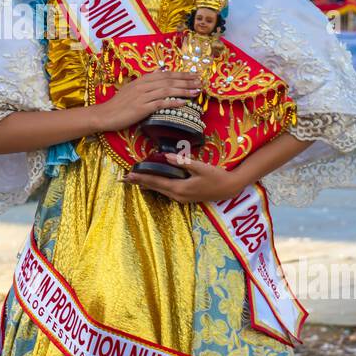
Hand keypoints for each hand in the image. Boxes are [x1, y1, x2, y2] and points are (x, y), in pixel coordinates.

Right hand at [93, 70, 201, 132]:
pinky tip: (183, 103)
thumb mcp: (133, 88)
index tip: (194, 75)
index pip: (166, 74)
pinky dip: (173, 102)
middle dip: (186, 81)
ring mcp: (142, 96)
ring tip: (196, 92)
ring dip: (183, 90)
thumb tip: (160, 72)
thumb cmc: (119, 104)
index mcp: (142, 80)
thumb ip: (147, 81)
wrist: (105, 114)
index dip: (181, 74)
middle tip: (200, 82)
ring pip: (167, 91)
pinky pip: (160, 103)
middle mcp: (143, 85)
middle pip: (169, 81)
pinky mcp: (141, 108)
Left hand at [124, 153, 242, 203]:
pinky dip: (157, 187)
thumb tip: (166, 156)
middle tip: (125, 178)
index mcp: (180, 188)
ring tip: (135, 181)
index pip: (156, 182)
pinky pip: (166, 192)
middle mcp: (178, 196)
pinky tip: (152, 185)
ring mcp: (181, 198)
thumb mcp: (201, 167)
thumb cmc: (216, 176)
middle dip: (140, 182)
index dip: (142, 178)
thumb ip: (184, 162)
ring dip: (147, 185)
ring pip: (160, 191)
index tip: (129, 175)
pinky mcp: (185, 197)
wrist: (229, 188)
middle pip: (155, 188)